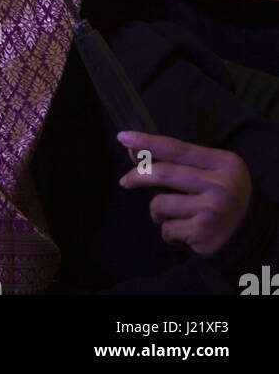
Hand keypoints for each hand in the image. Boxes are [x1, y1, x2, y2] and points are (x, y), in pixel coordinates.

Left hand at [118, 131, 251, 255]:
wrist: (250, 234)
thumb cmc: (223, 195)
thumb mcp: (212, 170)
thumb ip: (179, 161)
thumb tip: (134, 151)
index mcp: (223, 163)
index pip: (176, 149)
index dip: (146, 142)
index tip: (123, 138)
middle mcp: (219, 186)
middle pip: (163, 174)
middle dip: (137, 176)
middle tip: (125, 181)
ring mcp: (211, 212)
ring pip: (160, 205)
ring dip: (158, 211)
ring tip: (176, 215)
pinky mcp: (202, 235)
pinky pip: (167, 229)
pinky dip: (169, 231)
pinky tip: (186, 232)